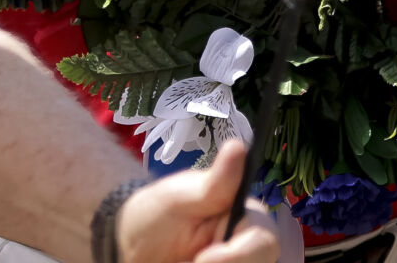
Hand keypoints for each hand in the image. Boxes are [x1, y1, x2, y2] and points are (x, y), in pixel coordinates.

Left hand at [116, 141, 286, 262]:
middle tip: (190, 262)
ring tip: (183, 261)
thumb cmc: (157, 215)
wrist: (133, 248)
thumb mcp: (180, 198)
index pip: (264, 238)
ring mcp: (239, 259)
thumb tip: (239, 145)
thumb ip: (216, 183)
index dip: (238, 253)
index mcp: (245, 215)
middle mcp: (248, 243)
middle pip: (259, 260)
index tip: (203, 258)